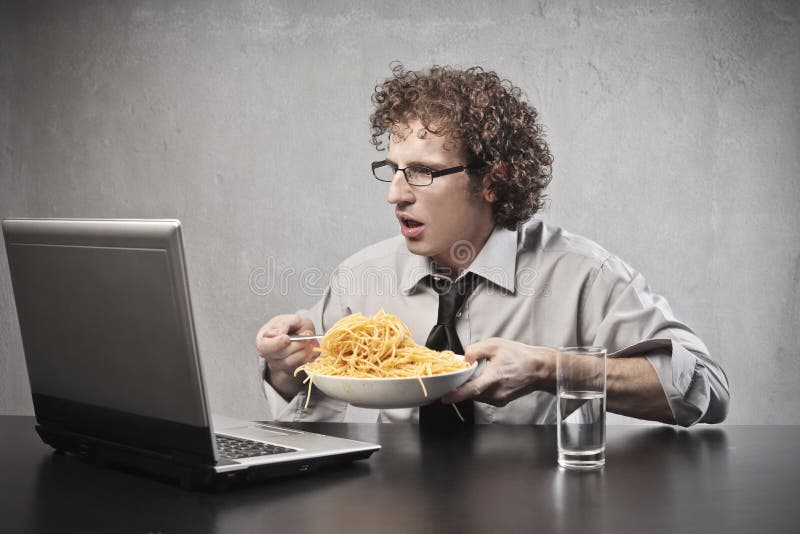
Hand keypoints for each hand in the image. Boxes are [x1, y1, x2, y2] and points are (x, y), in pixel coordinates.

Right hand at [255, 314, 317, 398]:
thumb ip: (285, 323)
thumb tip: (280, 333)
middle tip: (307, 335)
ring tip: (310, 340)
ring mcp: (277, 363)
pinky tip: (311, 348)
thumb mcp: (291, 318)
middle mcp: (267, 353)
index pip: (264, 346)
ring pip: (289, 361)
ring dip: (303, 350)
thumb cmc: (293, 325)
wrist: (303, 333)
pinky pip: (298, 366)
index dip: (277, 343)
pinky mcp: (288, 369)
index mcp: (263, 338)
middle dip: (296, 345)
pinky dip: (307, 356)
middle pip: (279, 354)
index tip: (287, 337)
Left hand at [441, 338, 556, 406]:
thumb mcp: (495, 345)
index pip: (472, 389)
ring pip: (476, 395)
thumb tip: (463, 359)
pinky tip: (486, 378)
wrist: (539, 369)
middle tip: (459, 374)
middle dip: (462, 384)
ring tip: (478, 372)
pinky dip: (480, 388)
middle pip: (471, 392)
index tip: (444, 397)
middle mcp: (496, 393)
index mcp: (494, 377)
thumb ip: (475, 351)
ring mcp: (499, 399)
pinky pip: (484, 396)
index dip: (457, 394)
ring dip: (472, 386)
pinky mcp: (501, 402)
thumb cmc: (519, 355)